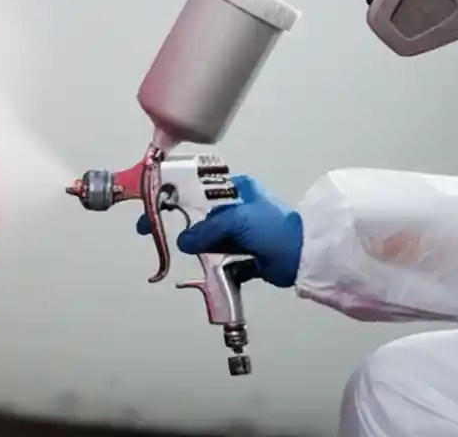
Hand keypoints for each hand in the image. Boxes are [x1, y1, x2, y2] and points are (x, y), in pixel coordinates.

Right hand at [136, 175, 302, 287]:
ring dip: (199, 247)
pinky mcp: (245, 253)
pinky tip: (208, 268)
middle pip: (200, 215)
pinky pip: (221, 257)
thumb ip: (208, 229)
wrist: (303, 258)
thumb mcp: (238, 220)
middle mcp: (239, 207)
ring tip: (191, 254)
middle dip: (182, 225)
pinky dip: (213, 263)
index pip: (199, 188)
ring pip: (209, 237)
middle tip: (154, 229)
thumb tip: (185, 241)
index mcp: (238, 189)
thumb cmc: (277, 229)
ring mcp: (242, 231)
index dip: (174, 195)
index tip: (154, 205)